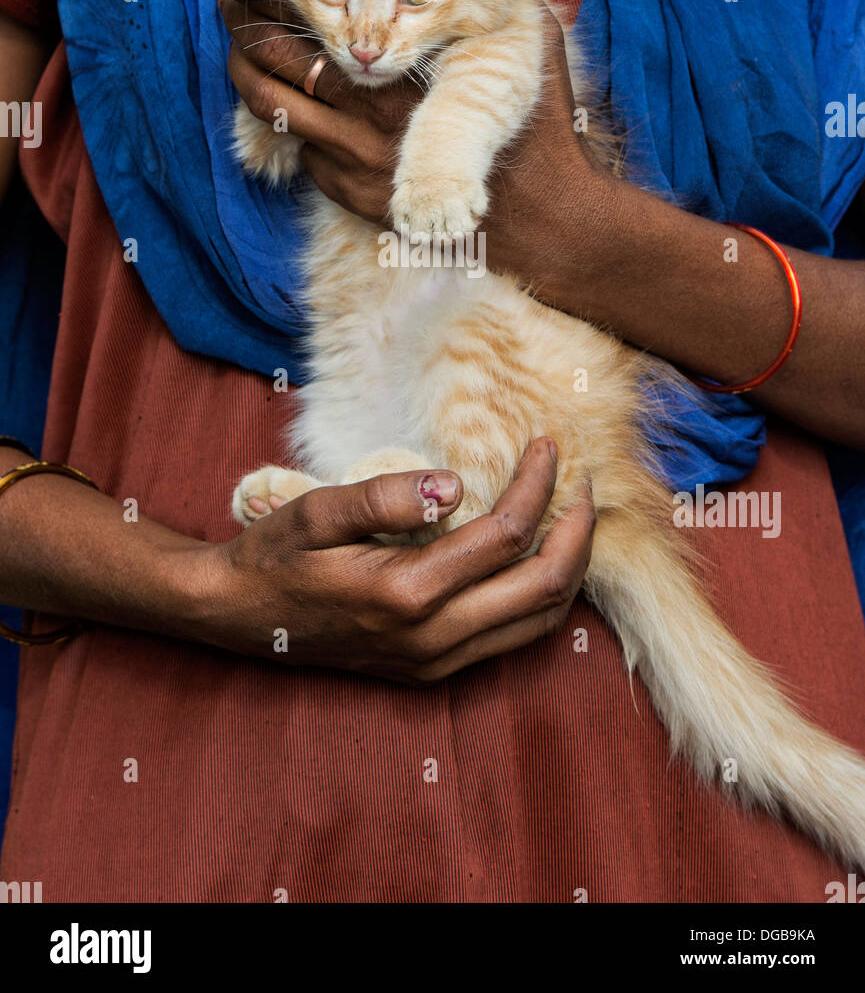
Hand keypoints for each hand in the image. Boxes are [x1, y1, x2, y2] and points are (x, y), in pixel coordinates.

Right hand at [199, 438, 594, 683]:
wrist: (239, 617)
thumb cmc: (276, 555)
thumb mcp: (316, 511)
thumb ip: (385, 497)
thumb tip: (454, 482)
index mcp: (407, 593)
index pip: (506, 536)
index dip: (539, 485)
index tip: (548, 444)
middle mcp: (432, 639)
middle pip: (544, 587)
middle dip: (578, 529)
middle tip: (583, 480)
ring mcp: (436, 662)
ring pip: (539, 622)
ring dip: (569, 566)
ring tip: (571, 513)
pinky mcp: (434, 671)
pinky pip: (513, 637)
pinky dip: (542, 595)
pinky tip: (537, 556)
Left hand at [207, 0, 610, 297]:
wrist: (536, 218)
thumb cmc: (537, 125)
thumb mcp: (529, 42)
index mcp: (404, 77)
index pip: (315, 28)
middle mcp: (371, 122)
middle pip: (279, 64)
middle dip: (246, 26)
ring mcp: (356, 164)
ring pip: (275, 109)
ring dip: (249, 72)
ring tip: (240, 44)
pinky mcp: (351, 195)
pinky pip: (301, 149)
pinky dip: (290, 120)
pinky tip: (288, 96)